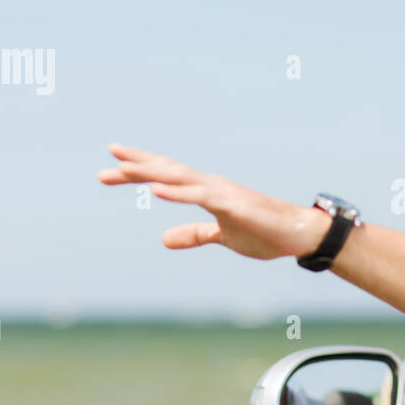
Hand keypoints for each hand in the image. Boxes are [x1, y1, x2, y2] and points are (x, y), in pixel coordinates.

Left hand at [97, 143, 326, 259]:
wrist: (299, 234)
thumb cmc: (265, 232)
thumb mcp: (223, 236)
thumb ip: (195, 234)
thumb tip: (164, 239)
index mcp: (207, 191)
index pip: (167, 175)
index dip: (140, 169)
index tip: (112, 166)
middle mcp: (210, 185)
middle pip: (166, 171)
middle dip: (135, 167)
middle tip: (105, 166)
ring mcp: (221, 192)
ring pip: (179, 178)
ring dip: (150, 173)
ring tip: (123, 169)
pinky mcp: (232, 204)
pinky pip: (200, 196)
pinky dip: (177, 192)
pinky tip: (156, 190)